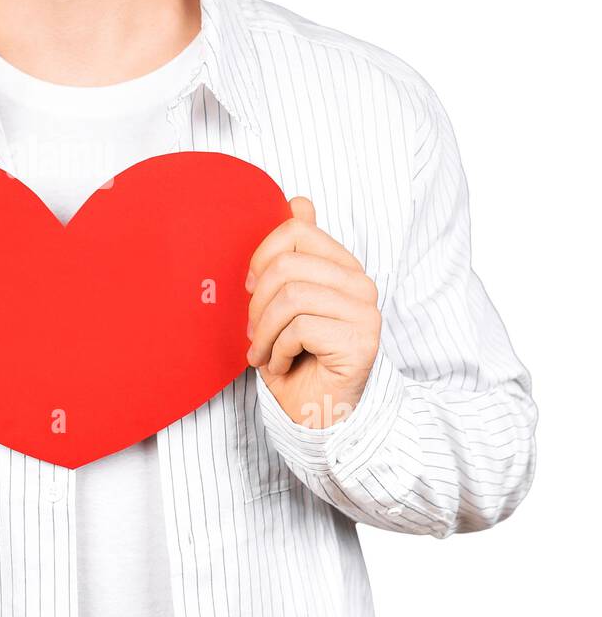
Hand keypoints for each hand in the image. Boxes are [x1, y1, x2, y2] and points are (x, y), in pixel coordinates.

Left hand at [244, 197, 380, 428]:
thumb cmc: (295, 359)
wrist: (316, 414)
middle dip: (257, 302)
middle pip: (287, 264)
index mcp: (342, 267)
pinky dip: (277, 351)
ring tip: (264, 352)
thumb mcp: (284, 302)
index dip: (261, 255)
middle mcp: (361, 284)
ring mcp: (365, 312)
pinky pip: (300, 328)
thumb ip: (294, 253)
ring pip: (290, 297)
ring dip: (265, 332)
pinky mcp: (362, 340)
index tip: (250, 288)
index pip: (295, 229)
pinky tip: (283, 365)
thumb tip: (299, 201)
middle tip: (254, 332)